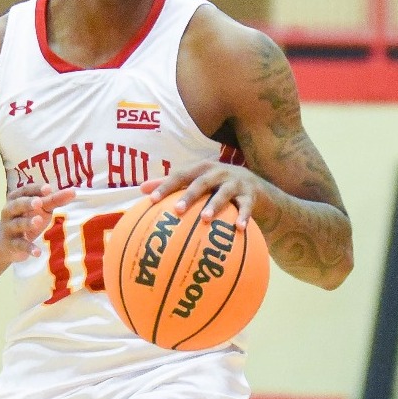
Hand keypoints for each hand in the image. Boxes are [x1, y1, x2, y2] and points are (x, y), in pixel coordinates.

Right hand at [0, 182, 74, 261]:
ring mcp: (9, 228)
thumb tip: (73, 192)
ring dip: (27, 223)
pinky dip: (29, 248)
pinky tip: (38, 252)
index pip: (25, 191)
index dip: (36, 189)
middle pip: (17, 205)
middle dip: (27, 203)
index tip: (48, 188)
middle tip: (39, 202)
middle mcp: (10, 211)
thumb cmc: (26, 219)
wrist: (5, 243)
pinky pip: (20, 245)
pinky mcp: (11, 244)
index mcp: (16, 198)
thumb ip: (54, 200)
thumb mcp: (40, 209)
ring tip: (38, 221)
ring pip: (17, 224)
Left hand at [142, 159, 269, 227]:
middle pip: (201, 183)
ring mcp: (235, 183)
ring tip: (204, 219)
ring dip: (214, 206)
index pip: (180, 175)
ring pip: (223, 194)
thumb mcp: (196, 181)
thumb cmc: (216, 185)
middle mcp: (218, 173)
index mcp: (201, 169)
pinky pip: (246, 207)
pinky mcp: (250, 195)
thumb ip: (171, 184)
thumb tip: (142, 189)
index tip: (151, 199)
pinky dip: (243, 217)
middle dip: (189, 195)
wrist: (255, 188)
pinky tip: (239, 229)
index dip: (165, 186)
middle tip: (177, 210)